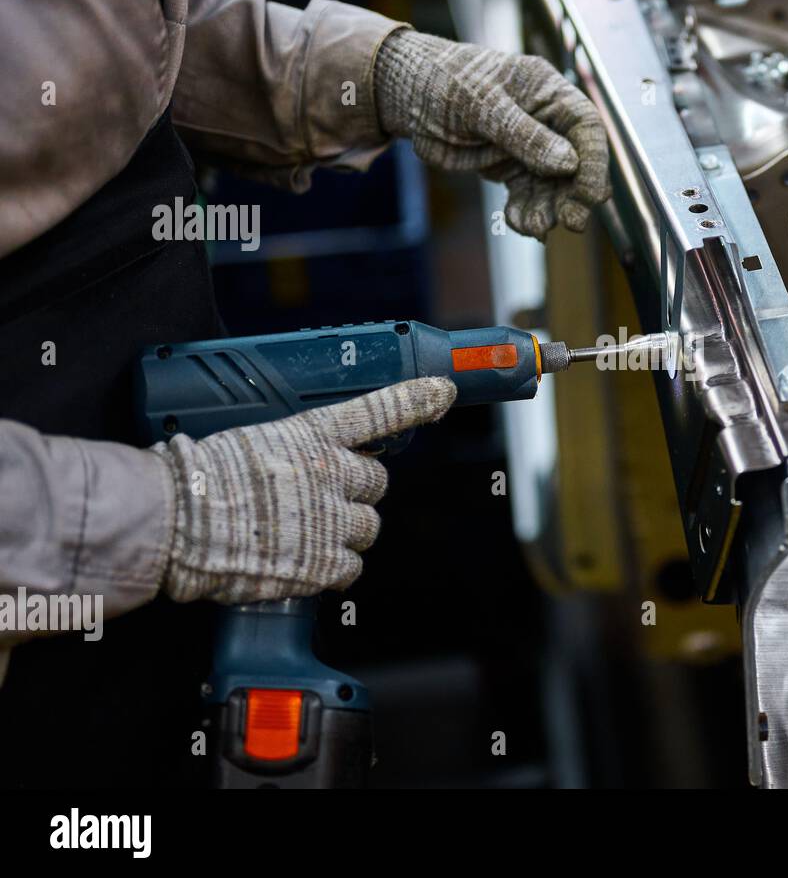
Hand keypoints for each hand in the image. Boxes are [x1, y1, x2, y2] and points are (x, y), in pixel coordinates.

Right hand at [153, 377, 455, 603]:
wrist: (174, 522)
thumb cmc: (194, 479)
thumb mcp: (246, 440)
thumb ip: (287, 449)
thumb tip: (298, 464)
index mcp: (311, 435)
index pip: (377, 411)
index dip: (414, 401)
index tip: (441, 391)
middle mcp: (331, 472)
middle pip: (376, 482)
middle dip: (355, 491)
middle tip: (319, 499)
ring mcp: (331, 520)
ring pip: (367, 526)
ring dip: (345, 531)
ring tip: (304, 534)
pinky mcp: (324, 563)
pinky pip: (352, 567)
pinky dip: (334, 569)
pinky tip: (303, 564)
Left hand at [374, 29, 610, 239]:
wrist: (407, 93)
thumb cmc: (444, 82)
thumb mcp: (482, 105)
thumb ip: (524, 135)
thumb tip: (569, 164)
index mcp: (547, 91)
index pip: (585, 127)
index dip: (595, 161)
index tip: (592, 195)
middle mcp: (545, 119)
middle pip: (576, 162)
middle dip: (574, 194)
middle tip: (569, 222)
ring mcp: (529, 146)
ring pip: (552, 185)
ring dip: (549, 209)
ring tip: (535, 227)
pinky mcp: (510, 167)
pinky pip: (528, 195)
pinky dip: (526, 212)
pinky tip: (518, 222)